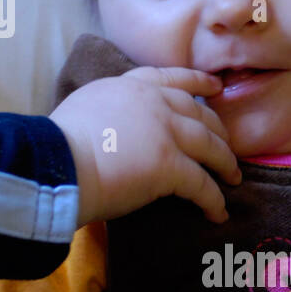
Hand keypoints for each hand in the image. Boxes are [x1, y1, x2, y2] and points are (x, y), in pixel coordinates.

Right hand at [50, 66, 239, 225]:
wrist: (57, 163)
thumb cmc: (59, 143)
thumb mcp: (85, 107)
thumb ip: (109, 110)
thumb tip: (113, 126)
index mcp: (130, 86)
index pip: (171, 78)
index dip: (197, 83)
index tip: (215, 88)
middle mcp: (153, 102)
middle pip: (198, 114)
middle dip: (218, 130)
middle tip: (228, 144)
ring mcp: (165, 132)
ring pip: (209, 146)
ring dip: (225, 164)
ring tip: (233, 178)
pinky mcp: (170, 165)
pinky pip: (201, 185)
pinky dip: (213, 201)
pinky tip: (218, 213)